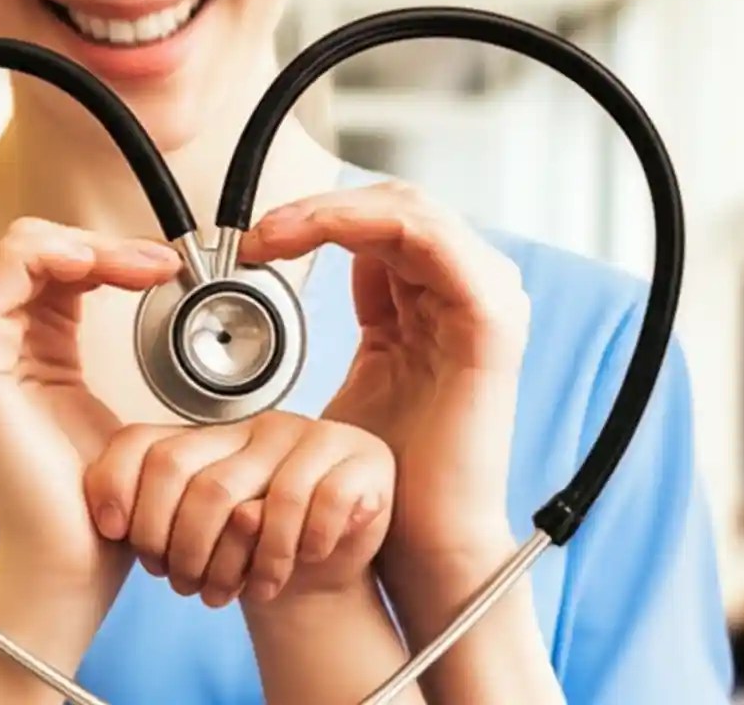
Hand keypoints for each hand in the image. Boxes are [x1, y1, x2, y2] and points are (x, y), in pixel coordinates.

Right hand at [0, 217, 181, 575]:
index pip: (51, 261)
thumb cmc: (95, 491)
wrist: (76, 553)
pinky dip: (58, 254)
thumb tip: (127, 278)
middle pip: (37, 246)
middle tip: (161, 265)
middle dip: (106, 245)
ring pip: (24, 246)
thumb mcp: (102, 392)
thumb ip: (93, 332)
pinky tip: (100, 268)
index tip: (164, 268)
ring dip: (94, 247)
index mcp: (11, 343)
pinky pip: (7, 267)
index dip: (109, 251)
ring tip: (145, 268)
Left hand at [82, 412, 393, 606]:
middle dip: (187, 551)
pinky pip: (323, 504)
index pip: (151, 446)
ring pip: (268, 504)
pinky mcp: (362, 459)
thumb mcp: (196, 530)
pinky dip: (307, 544)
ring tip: (251, 586)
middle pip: (204, 487)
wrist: (323, 568)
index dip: (123, 492)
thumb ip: (153, 512)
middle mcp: (262, 428)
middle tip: (186, 583)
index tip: (118, 534)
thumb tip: (116, 523)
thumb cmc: (256, 548)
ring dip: (253, 563)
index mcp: (216, 434)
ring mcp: (314, 438)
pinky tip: (304, 559)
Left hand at [241, 181, 529, 554]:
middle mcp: (468, 293)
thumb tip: (336, 281)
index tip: (255, 243)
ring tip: (273, 235)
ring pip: (408, 209)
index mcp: (440, 304)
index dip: (315, 220)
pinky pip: (427, 238)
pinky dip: (361, 225)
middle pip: (395, 205)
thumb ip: (365, 321)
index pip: (382, 224)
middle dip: (317, 209)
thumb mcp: (363, 380)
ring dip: (329, 212)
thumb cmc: (385, 476)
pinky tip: (313, 237)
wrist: (418, 539)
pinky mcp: (488, 319)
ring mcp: (486, 301)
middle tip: (258, 236)